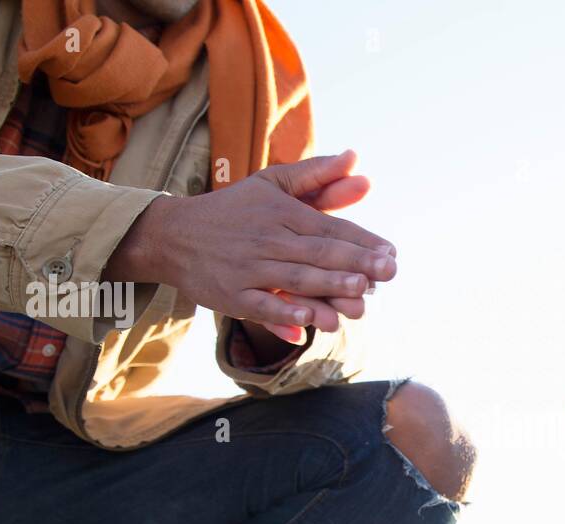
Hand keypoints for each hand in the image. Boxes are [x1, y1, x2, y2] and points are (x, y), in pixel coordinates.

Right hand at [104, 150, 396, 341]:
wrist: (173, 234)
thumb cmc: (234, 208)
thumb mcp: (271, 183)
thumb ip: (315, 175)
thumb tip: (356, 159)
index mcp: (281, 213)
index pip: (328, 227)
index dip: (362, 241)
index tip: (392, 253)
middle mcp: (267, 239)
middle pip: (317, 253)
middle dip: (354, 263)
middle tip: (388, 271)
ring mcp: (248, 269)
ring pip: (293, 280)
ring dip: (326, 287)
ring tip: (359, 293)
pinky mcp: (230, 296)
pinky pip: (259, 307)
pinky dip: (282, 316)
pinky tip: (307, 323)